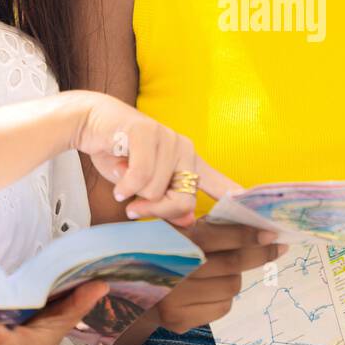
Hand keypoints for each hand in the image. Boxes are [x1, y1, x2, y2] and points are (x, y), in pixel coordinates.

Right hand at [66, 91, 238, 225]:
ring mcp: (168, 138)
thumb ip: (165, 203)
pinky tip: (117, 178)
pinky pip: (141, 176)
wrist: (91, 122)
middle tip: (134, 208)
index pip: (218, 182)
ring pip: (157, 191)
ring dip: (133, 194)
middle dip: (156, 210)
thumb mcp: (142, 186)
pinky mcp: (148, 132)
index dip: (234, 196)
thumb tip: (188, 222)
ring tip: (122, 181)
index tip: (252, 207)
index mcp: (188, 162)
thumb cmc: (118, 155)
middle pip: (183, 201)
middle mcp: (184, 149)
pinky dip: (124, 185)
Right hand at [154, 220, 287, 333]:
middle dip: (259, 255)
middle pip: (231, 265)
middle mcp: (172, 272)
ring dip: (235, 277)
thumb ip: (206, 228)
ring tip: (224, 270)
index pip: (218, 237)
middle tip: (277, 248)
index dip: (247, 235)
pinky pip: (222, 308)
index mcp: (170, 243)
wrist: (128, 288)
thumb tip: (255, 226)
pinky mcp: (180, 321)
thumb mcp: (176, 231)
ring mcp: (175, 300)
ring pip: (231, 288)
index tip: (271, 234)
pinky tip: (211, 289)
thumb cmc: (161, 252)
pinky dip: (224, 297)